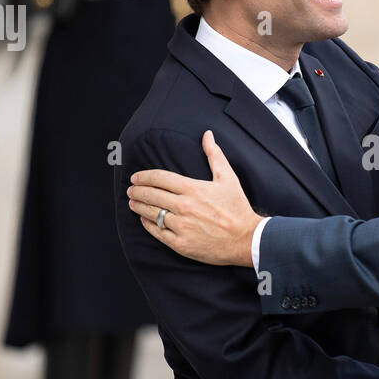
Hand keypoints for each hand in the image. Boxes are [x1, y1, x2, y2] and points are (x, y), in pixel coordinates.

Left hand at [127, 131, 259, 266]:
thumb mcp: (228, 178)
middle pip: (152, 195)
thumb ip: (214, 155)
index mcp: (193, 189)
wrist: (246, 239)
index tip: (136, 177)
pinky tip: (144, 219)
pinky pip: (157, 232)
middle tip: (131, 189)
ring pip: (151, 213)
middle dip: (137, 191)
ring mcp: (181, 226)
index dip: (144, 176)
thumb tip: (207, 135)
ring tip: (133, 203)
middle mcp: (184, 207)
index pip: (160, 178)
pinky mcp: (181, 243)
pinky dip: (148, 224)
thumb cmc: (237, 207)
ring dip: (139, 206)